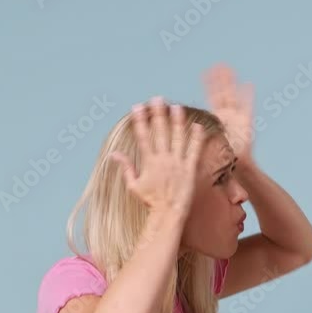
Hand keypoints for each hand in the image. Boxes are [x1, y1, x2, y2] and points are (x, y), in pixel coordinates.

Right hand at [110, 97, 204, 214]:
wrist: (168, 213)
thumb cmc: (151, 201)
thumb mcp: (134, 185)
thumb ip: (126, 167)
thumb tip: (113, 154)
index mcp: (149, 162)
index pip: (142, 137)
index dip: (140, 121)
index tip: (137, 107)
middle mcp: (163, 160)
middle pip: (160, 132)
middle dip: (158, 114)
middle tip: (157, 99)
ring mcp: (178, 164)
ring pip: (178, 138)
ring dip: (177, 121)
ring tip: (177, 106)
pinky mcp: (190, 169)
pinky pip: (194, 151)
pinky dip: (196, 138)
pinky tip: (198, 126)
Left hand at [203, 63, 254, 163]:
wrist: (238, 168)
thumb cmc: (221, 162)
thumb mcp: (206, 154)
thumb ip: (194, 142)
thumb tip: (181, 142)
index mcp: (217, 121)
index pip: (211, 99)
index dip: (208, 86)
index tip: (205, 72)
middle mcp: (227, 117)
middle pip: (222, 95)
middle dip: (220, 80)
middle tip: (217, 65)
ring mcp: (237, 119)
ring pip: (232, 97)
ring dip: (231, 83)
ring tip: (228, 69)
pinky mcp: (247, 124)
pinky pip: (248, 107)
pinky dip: (248, 97)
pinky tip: (249, 85)